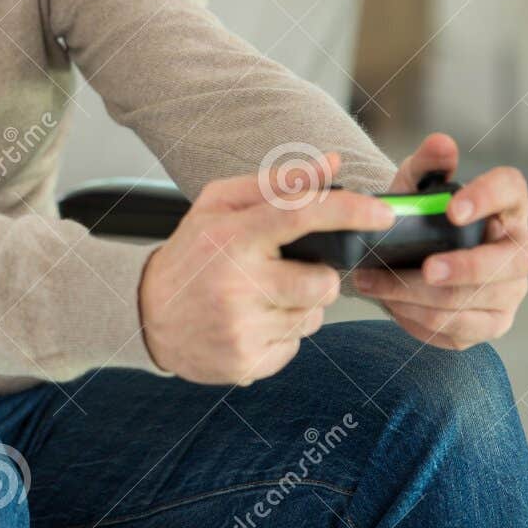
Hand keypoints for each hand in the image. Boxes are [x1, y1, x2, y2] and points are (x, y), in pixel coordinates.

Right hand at [138, 151, 395, 384]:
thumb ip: (277, 184)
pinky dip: (281, 333)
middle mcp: (237, 285)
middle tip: (287, 272)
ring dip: (298, 306)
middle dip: (319, 277)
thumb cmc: (192, 253)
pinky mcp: (246, 363)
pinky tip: (250, 322)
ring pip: (313, 318)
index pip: (301, 215)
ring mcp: (242, 328)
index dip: (350, 211)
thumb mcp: (218, 206)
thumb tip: (333, 165)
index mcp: (231, 237)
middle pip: (324, 283)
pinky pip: (295, 346)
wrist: (144, 314)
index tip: (383, 213)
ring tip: (259, 298)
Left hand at [351, 132, 527, 349]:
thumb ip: (426, 165)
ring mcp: (509, 291)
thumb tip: (442, 144)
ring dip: (421, 296)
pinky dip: (418, 319)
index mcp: (504, 206)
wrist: (407, 258)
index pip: (511, 190)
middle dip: (465, 268)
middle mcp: (517, 250)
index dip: (487, 197)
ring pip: (475, 302)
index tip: (452, 209)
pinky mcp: (491, 323)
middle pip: (508, 262)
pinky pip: (459, 330)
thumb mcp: (414, 187)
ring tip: (376, 283)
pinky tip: (390, 305)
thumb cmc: (420, 218)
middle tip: (426, 268)